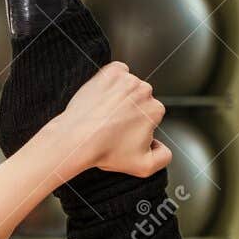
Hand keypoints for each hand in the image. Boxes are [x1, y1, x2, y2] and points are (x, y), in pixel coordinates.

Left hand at [52, 61, 170, 177]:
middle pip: (140, 99)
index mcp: (155, 110)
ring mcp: (127, 80)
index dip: (138, 125)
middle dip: (130, 110)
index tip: (125, 132)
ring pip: (128, 86)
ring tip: (104, 113)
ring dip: (120, 96)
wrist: (76, 140)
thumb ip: (163, 158)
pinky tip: (103, 96)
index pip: (151, 114)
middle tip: (112, 124)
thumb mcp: (143, 166)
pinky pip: (117, 72)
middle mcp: (144, 91)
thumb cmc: (105, 151)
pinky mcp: (110, 73)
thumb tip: (163, 147)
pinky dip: (111, 81)